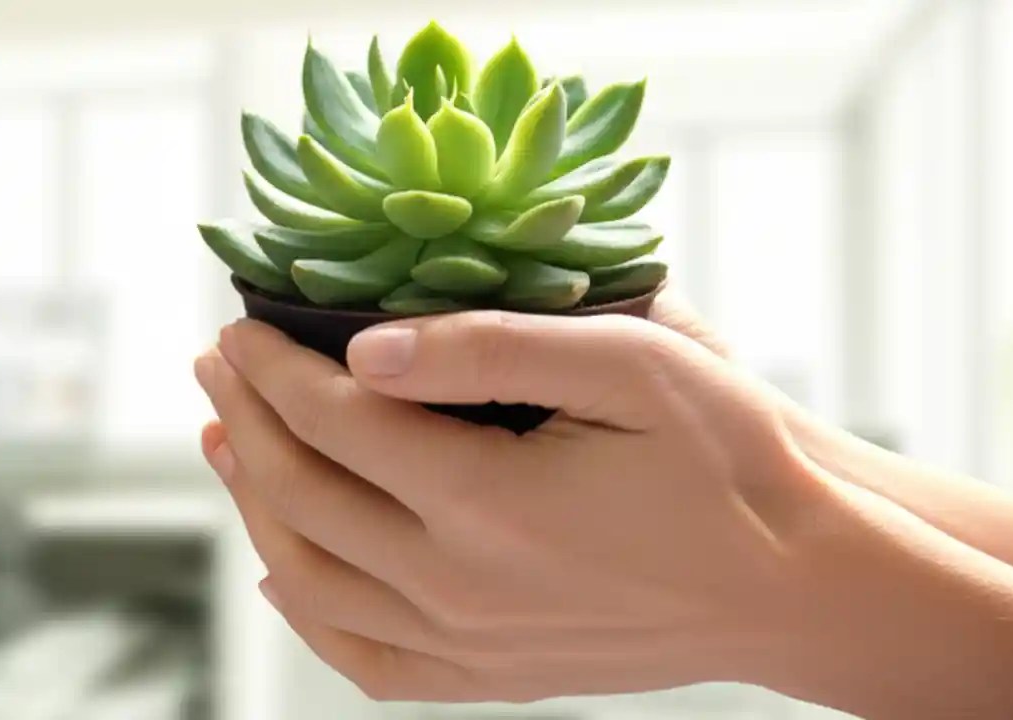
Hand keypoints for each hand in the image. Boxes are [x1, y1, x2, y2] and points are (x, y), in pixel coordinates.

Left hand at [194, 312, 842, 701]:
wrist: (797, 582)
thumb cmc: (731, 462)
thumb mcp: (634, 366)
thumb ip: (493, 348)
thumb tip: (368, 347)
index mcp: (489, 503)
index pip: (334, 420)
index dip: (272, 367)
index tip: (238, 325)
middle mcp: (461, 588)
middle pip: (303, 496)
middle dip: (246, 421)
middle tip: (215, 366)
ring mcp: (471, 645)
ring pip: (312, 578)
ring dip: (254, 503)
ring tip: (225, 445)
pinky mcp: (493, 676)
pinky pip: (364, 657)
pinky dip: (307, 611)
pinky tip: (286, 570)